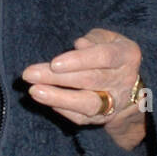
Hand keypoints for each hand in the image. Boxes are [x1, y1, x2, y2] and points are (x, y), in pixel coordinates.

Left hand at [22, 27, 145, 148]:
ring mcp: (115, 102)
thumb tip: (79, 45)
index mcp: (127, 55)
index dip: (79, 60)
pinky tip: (44, 99)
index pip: (104, 57)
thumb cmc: (109, 52)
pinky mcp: (104, 117)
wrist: (127, 84)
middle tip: (29, 74)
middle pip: (91, 80)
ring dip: (58, 98)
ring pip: (88, 103)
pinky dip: (62, 108)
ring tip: (34, 91)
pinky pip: (81, 117)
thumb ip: (94, 39)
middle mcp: (124, 80)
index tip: (54, 63)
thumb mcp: (106, 38)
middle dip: (57, 78)